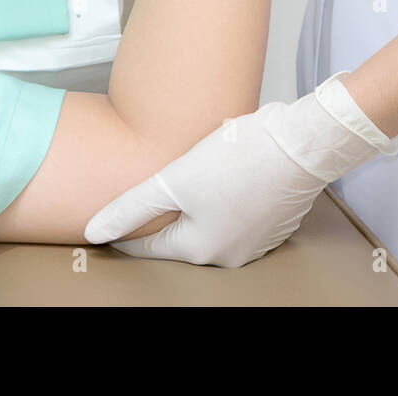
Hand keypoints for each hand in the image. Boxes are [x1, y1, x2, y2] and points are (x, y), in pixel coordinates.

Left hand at [84, 74, 397, 266]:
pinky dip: (224, 200)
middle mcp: (228, 255)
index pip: (147, 247)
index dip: (125, 229)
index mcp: (199, 250)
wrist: (302, 143)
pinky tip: (222, 175)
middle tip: (149, 189)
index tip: (111, 218)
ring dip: (196, 207)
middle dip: (163, 217)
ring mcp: (255, 241)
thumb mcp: (173, 178)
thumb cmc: (241, 158)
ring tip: (187, 178)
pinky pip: (236, 215)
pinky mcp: (275, 221)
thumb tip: (95, 232)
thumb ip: (131, 207)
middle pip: (180, 237)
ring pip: (210, 225)